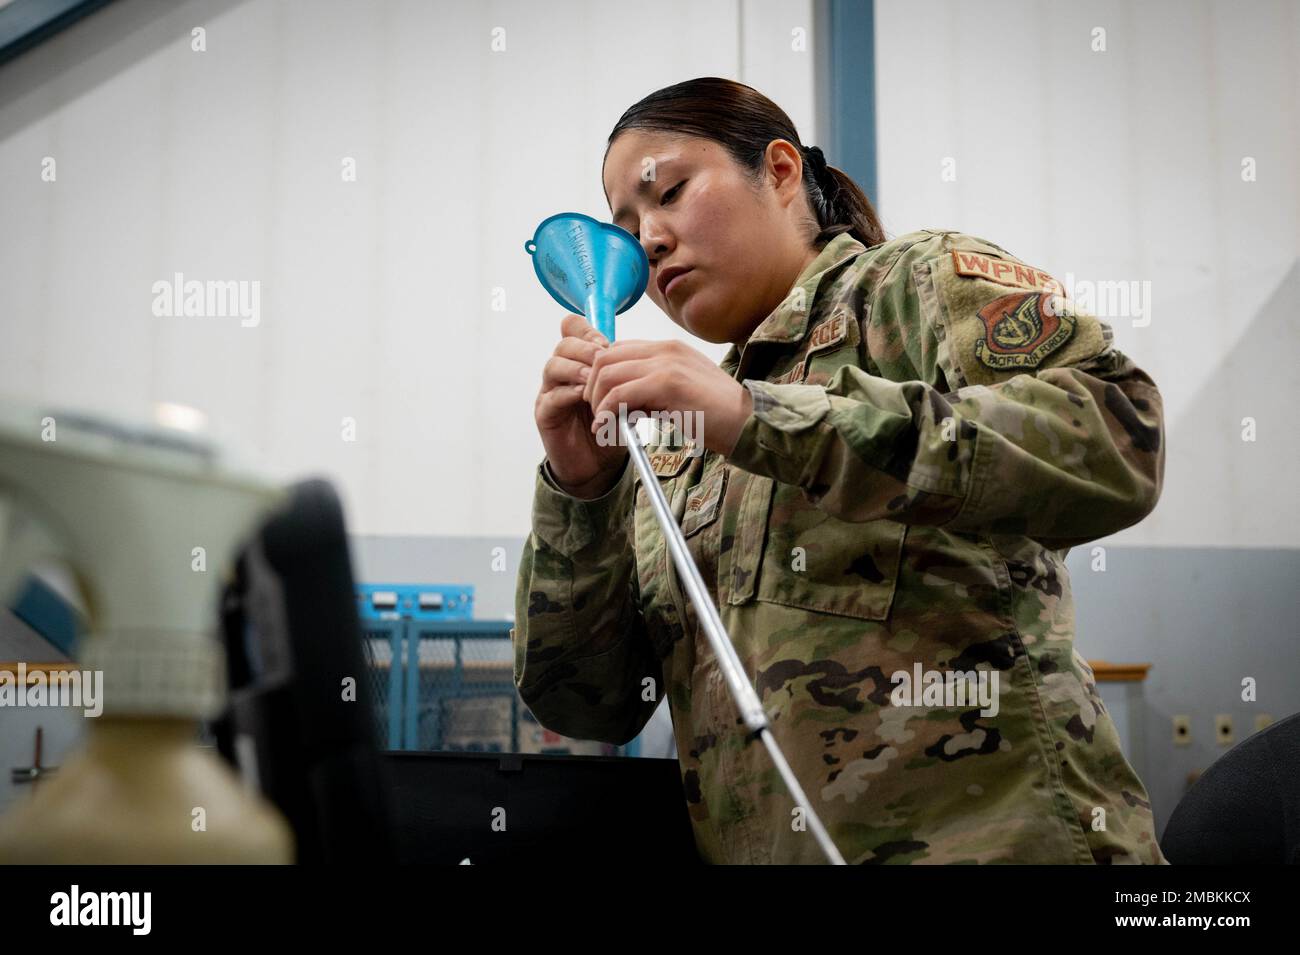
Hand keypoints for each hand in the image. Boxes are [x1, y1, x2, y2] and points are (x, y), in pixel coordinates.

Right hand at [534, 314, 629, 498]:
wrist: (597, 465)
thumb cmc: (610, 428)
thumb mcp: (626, 398)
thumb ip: (629, 377)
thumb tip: (647, 357)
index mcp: (580, 362)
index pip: (573, 331)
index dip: (587, 331)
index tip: (606, 342)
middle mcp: (562, 374)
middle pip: (564, 345)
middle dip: (585, 348)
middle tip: (602, 356)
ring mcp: (550, 392)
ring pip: (553, 366)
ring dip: (576, 368)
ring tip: (593, 377)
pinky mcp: (545, 414)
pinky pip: (551, 397)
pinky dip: (568, 393)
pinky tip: (583, 396)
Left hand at [583, 338, 754, 456]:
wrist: (748, 422)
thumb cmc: (716, 415)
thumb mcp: (678, 393)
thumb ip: (650, 390)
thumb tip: (618, 402)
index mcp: (669, 348)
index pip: (617, 349)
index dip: (599, 375)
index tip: (599, 401)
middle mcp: (665, 349)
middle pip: (604, 357)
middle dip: (592, 386)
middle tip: (596, 413)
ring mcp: (666, 363)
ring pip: (607, 373)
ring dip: (597, 400)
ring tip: (602, 422)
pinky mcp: (667, 383)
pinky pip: (619, 393)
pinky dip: (606, 411)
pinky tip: (607, 427)